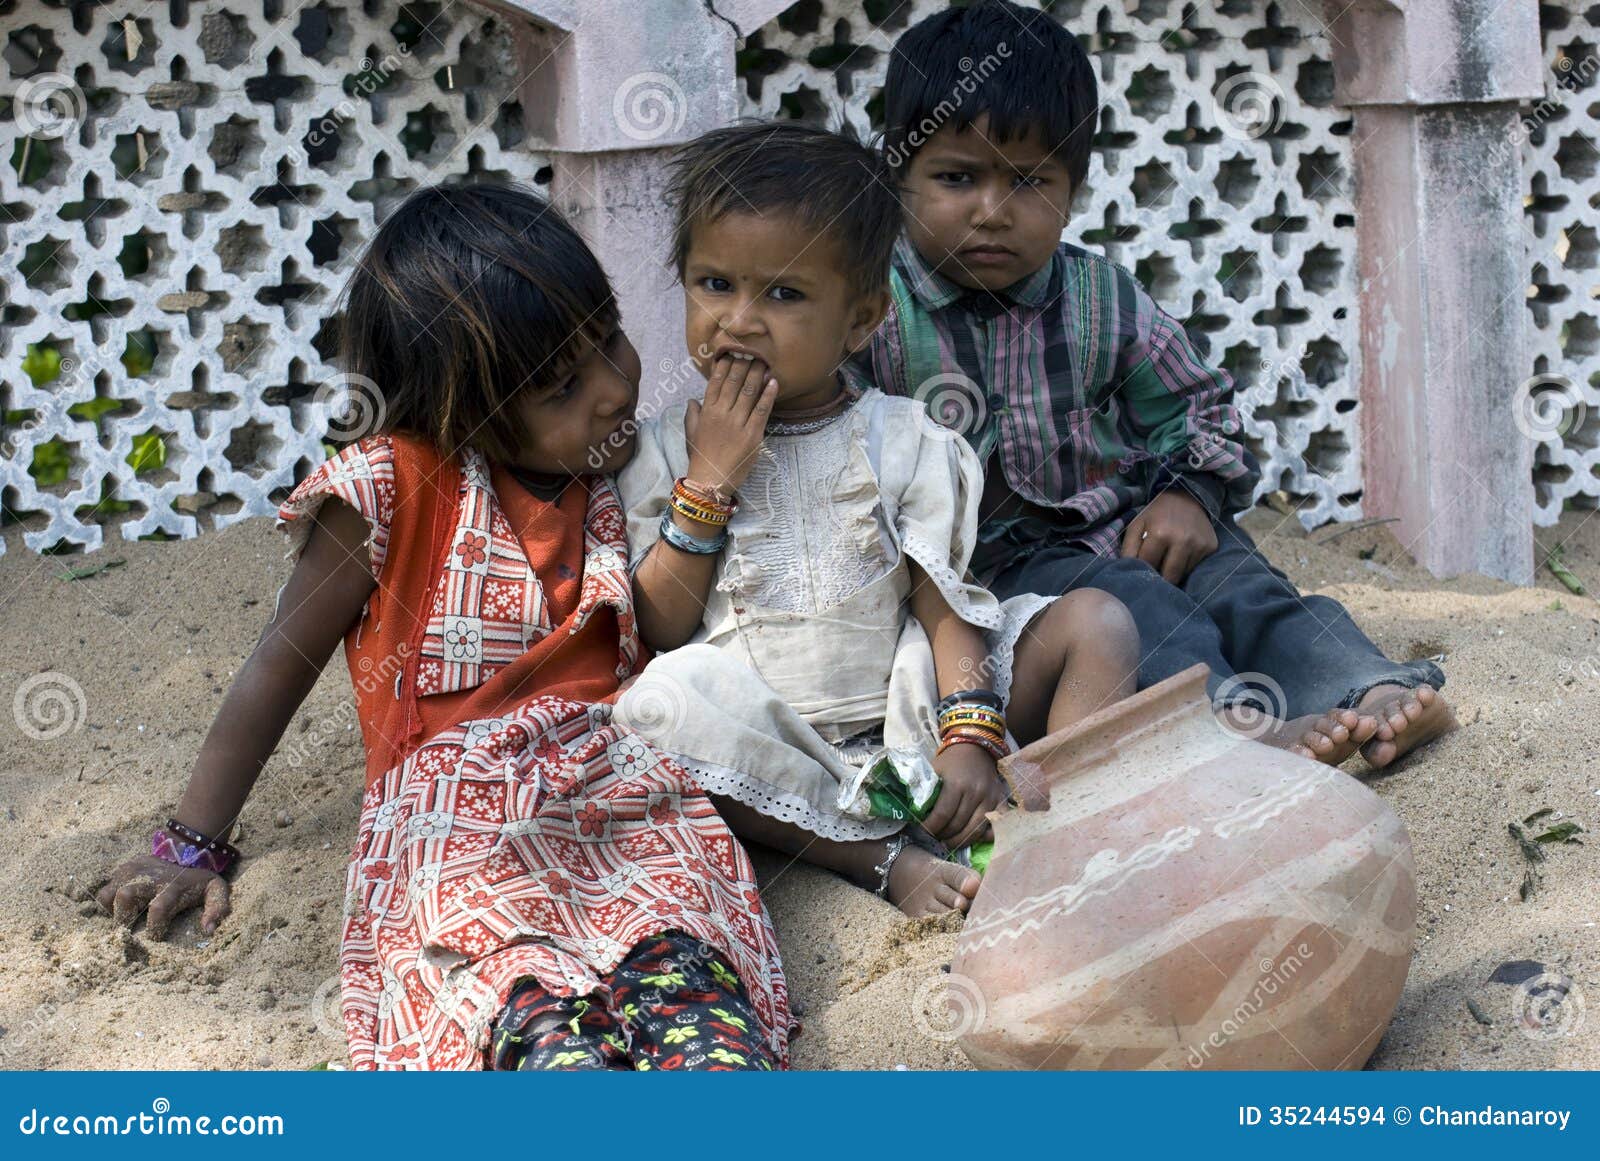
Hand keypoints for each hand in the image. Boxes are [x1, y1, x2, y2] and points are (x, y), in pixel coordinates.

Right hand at [96, 852, 230, 940]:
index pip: (159, 909)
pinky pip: (103, 890)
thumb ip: (217, 908)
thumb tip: (208, 930)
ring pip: (107, 894)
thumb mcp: (216, 890)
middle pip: (125, 897)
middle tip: (130, 927)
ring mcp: (131, 873)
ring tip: (124, 916)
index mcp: (172, 888)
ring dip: (111, 910)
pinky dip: (107, 902)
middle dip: (123, 917)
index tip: (155, 935)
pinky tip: (120, 907)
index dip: (154, 927)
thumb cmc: (197, 880)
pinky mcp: (121, 871)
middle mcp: (149, 879)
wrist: (185, 850)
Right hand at [684, 354, 777, 498]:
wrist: (710, 481)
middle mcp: (722, 413)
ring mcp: (737, 423)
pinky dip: (769, 394)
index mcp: (707, 411)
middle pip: (734, 382)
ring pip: (749, 392)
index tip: (732, 353)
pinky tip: (774, 382)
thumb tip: (693, 400)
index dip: (725, 365)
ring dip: (758, 374)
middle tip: (753, 351)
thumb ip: (692, 414)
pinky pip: (762, 410)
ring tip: (765, 361)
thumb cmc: (700, 458)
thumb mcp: (691, 434)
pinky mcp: (752, 434)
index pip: (716, 382)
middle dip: (744, 364)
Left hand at [923, 743, 1007, 849]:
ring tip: (948, 843)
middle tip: (933, 839)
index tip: (922, 832)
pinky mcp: (1000, 802)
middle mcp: (976, 792)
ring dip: (960, 841)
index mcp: (956, 784)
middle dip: (943, 836)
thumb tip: (913, 814)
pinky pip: (995, 827)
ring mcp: (990, 798)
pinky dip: (984, 837)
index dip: (930, 827)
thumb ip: (926, 791)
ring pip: (975, 831)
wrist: (975, 748)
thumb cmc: (951, 762)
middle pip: (958, 825)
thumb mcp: (934, 771)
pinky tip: (971, 839)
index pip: (942, 815)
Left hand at [1119, 488, 1217, 584]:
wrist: (1187, 496)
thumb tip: (1128, 571)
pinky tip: (1182, 554)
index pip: (1149, 566)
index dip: (1142, 570)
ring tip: (1168, 560)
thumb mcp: (1137, 525)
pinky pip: (1196, 567)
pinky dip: (1186, 565)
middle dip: (1160, 578)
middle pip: (1169, 577)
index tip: (1140, 570)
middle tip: (1155, 573)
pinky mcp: (1211, 547)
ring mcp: (1199, 545)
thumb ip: (1129, 548)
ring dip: (1174, 572)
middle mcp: (1183, 541)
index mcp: (1161, 534)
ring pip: (1183, 574)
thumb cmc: (1157, 513)